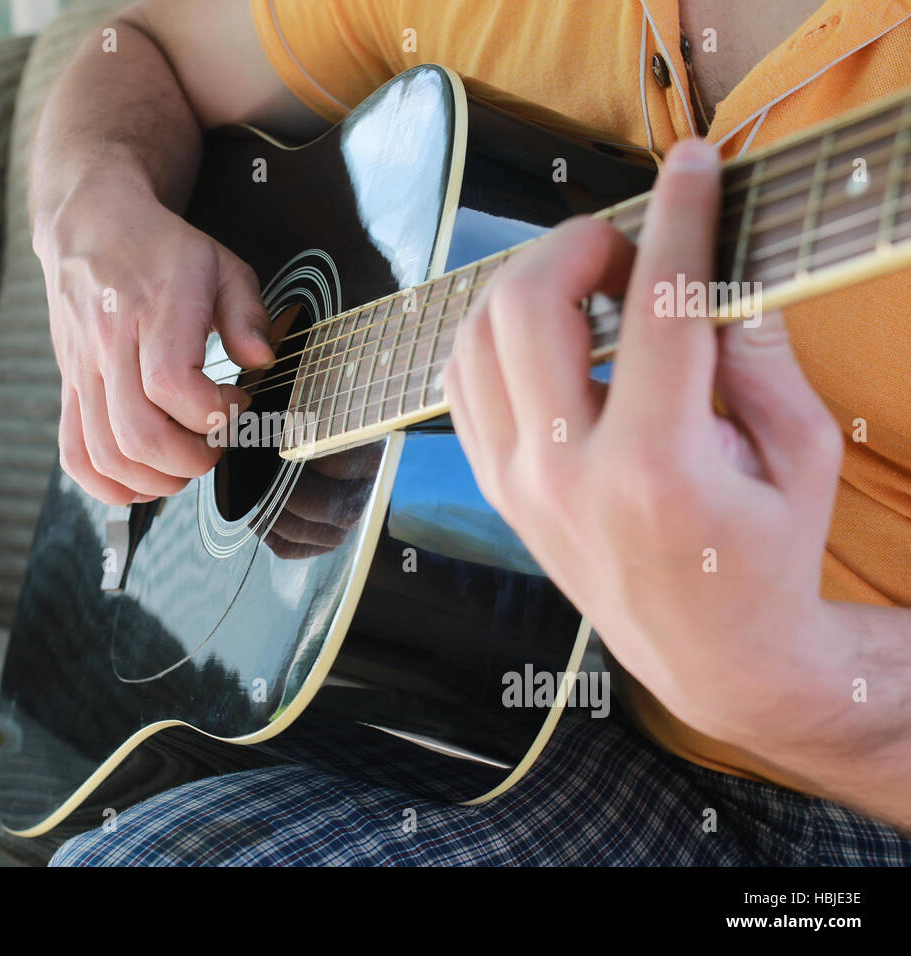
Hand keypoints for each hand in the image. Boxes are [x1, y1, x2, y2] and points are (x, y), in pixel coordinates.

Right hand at [36, 176, 274, 504]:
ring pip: (106, 455)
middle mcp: (109, 344)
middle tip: (214, 443)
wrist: (91, 226)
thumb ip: (247, 314)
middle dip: (190, 459)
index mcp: (151, 310)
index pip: (171, 386)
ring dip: (156, 479)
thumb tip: (261, 359)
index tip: (236, 402)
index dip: (212, 414)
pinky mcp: (69, 388)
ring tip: (185, 461)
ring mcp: (82, 371)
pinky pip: (74, 456)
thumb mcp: (221, 264)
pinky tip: (144, 479)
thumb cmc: (161, 250)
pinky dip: (109, 485)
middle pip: (138, 434)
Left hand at [443, 139, 844, 743]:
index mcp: (656, 468)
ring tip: (590, 284)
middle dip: (578, 241)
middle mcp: (565, 473)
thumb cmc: (766, 556)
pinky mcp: (494, 487)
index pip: (655, 306)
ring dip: (529, 281)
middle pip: (526, 305)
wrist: (710, 655)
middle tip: (627, 242)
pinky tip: (549, 330)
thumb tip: (720, 263)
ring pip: (476, 336)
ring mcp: (515, 482)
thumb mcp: (801, 456)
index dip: (677, 216)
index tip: (691, 164)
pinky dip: (496, 333)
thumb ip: (762, 354)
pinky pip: (462, 380)